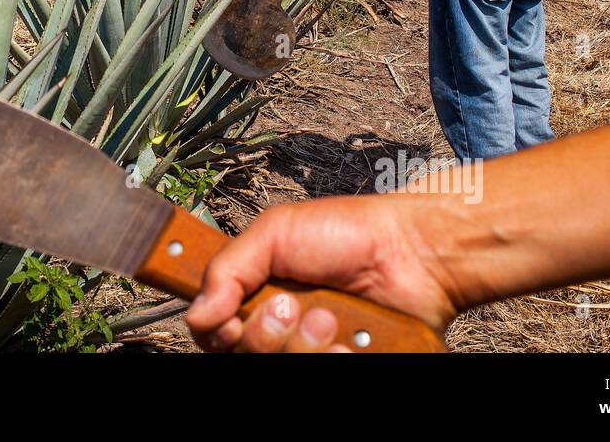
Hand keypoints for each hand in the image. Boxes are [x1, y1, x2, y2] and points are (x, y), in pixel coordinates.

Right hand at [184, 196, 459, 351]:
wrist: (412, 254)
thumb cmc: (349, 233)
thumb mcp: (275, 232)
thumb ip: (228, 267)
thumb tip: (197, 313)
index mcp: (256, 294)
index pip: (214, 332)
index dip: (218, 332)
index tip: (232, 319)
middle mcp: (280, 329)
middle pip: (244, 356)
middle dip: (266, 334)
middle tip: (291, 305)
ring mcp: (312, 350)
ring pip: (281, 369)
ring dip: (304, 347)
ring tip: (330, 318)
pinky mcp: (342, 364)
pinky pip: (322, 377)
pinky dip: (335, 360)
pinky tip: (349, 343)